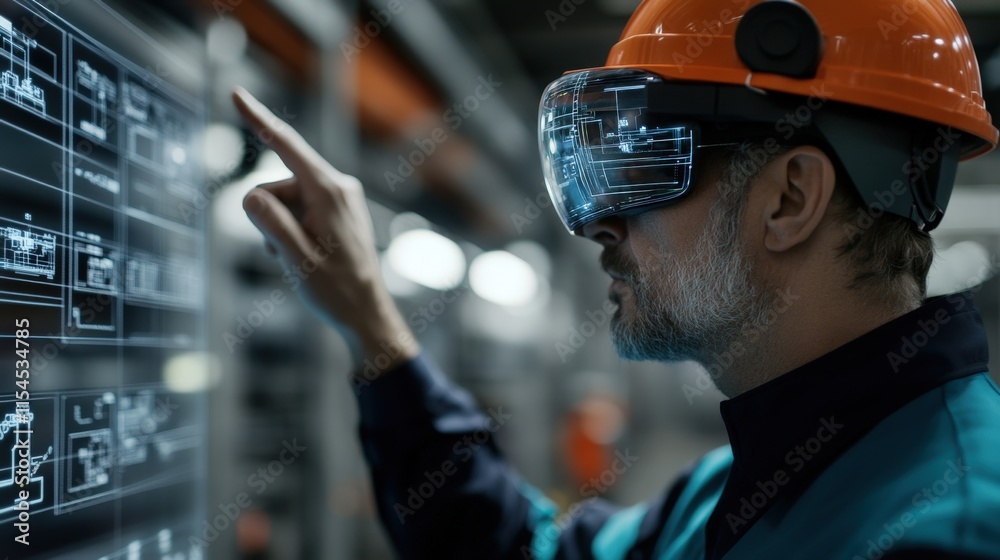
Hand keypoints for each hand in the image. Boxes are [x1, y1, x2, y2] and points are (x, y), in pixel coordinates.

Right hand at [232, 87, 418, 368]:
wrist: (367, 314)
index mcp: (329, 192)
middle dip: (270, 217)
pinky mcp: (339, 210)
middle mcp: (339, 187)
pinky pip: (301, 211)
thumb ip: (271, 223)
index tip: (236, 93)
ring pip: (286, 202)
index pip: (286, 146)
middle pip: (277, 185)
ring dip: (282, 229)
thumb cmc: (334, 290)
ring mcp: (340, 198)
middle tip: (289, 255)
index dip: (257, 119)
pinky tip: (308, 257)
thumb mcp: (295, 259)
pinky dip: (294, 232)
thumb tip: (250, 194)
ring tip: (302, 259)